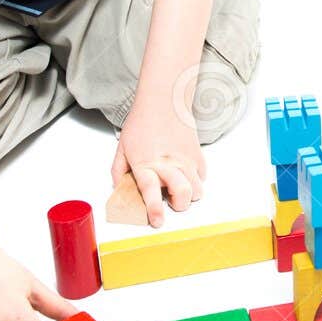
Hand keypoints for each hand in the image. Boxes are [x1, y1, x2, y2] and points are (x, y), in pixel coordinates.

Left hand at [111, 100, 205, 227]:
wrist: (165, 99)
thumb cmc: (142, 121)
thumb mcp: (122, 145)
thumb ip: (119, 171)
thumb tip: (119, 189)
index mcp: (146, 163)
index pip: (151, 191)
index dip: (154, 210)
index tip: (157, 221)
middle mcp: (168, 163)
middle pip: (183, 194)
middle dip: (179, 206)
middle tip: (171, 203)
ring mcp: (185, 159)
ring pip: (197, 189)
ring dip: (190, 195)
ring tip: (179, 188)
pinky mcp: (197, 154)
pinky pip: (202, 176)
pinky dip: (196, 180)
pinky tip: (185, 173)